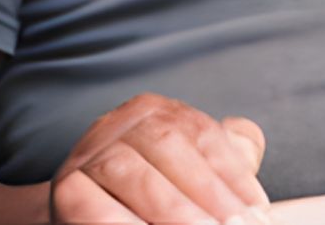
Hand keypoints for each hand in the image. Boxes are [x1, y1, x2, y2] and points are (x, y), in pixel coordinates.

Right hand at [51, 93, 271, 224]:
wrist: (90, 218)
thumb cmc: (152, 200)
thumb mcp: (191, 174)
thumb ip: (225, 160)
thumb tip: (253, 153)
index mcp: (157, 111)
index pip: (204, 136)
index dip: (234, 175)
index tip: (258, 213)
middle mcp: (120, 122)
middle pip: (170, 147)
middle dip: (208, 193)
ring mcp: (88, 153)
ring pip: (134, 174)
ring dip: (173, 210)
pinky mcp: (66, 189)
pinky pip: (94, 207)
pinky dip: (124, 224)